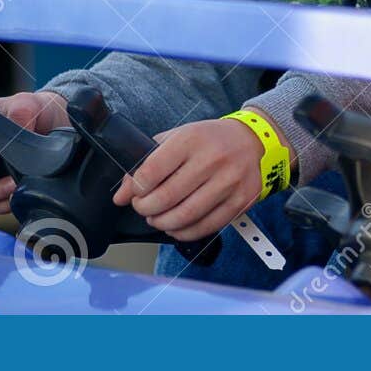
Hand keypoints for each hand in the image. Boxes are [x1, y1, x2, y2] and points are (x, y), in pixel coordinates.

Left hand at [112, 117, 271, 241]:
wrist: (249, 140)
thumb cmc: (207, 140)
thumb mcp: (175, 138)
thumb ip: (146, 163)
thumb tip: (121, 195)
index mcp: (191, 139)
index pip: (151, 172)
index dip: (136, 190)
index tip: (135, 194)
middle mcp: (212, 159)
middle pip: (166, 198)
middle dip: (146, 209)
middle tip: (143, 208)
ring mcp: (230, 181)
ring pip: (185, 216)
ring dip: (163, 223)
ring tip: (158, 218)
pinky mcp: (241, 200)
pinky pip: (206, 226)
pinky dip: (185, 232)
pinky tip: (177, 226)